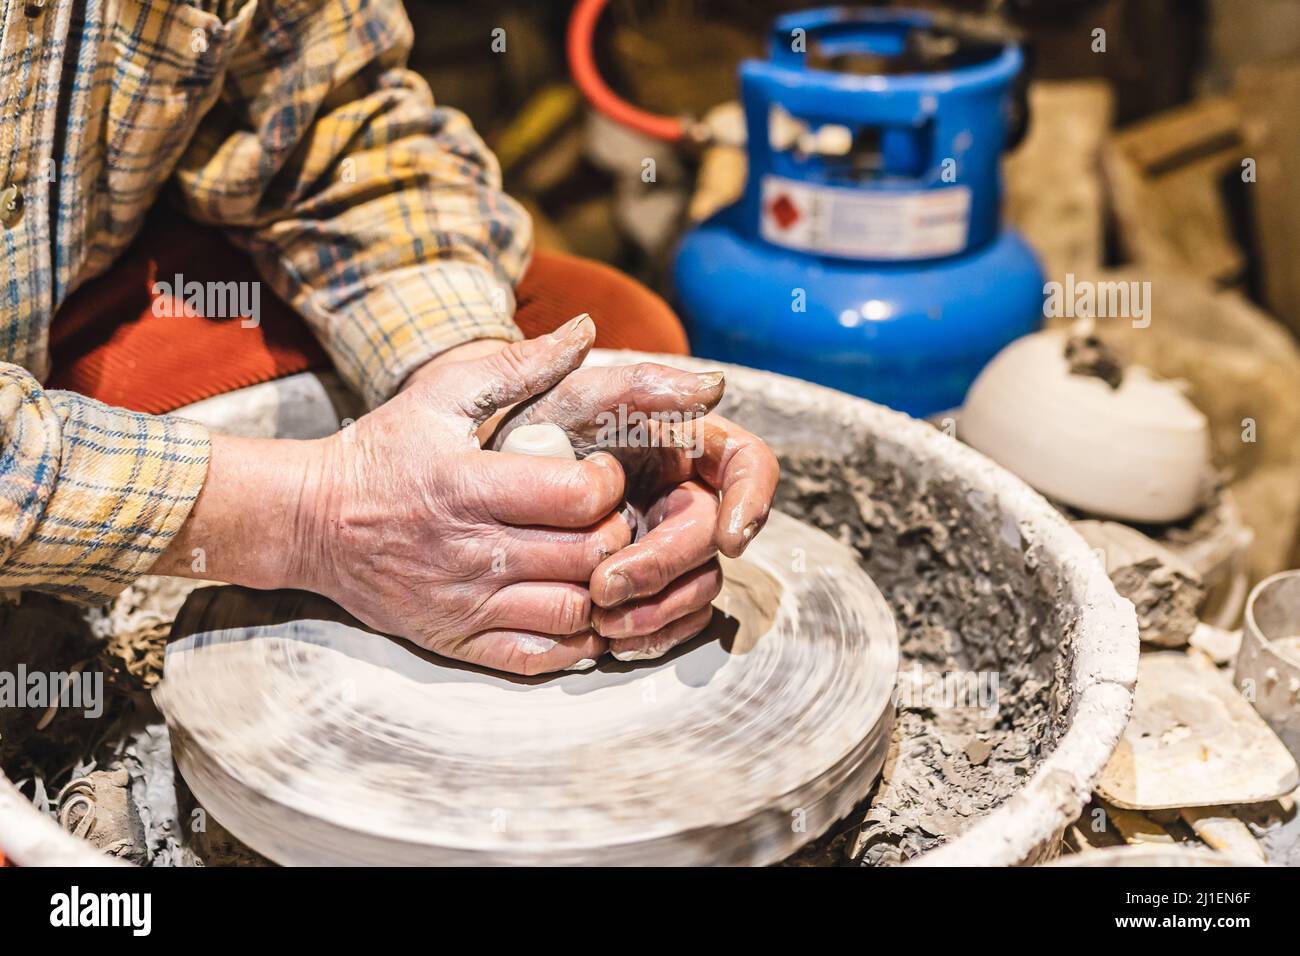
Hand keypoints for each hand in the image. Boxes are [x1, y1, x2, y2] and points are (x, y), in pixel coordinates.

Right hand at [159, 315, 632, 674]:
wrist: (311, 522)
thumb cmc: (384, 450)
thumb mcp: (441, 393)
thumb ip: (518, 364)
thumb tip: (585, 329)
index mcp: (467, 486)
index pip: (575, 496)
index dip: (608, 484)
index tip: (603, 473)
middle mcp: (468, 552)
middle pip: (585, 556)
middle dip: (617, 534)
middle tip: (611, 517)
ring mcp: (462, 604)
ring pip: (572, 611)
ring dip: (604, 588)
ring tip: (601, 561)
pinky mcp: (456, 640)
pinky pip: (538, 657)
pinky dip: (576, 640)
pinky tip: (584, 609)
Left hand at [491, 362, 779, 660]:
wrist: (483, 483)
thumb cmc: (531, 430)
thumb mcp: (574, 397)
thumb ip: (640, 383)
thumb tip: (714, 387)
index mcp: (684, 445)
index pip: (749, 465)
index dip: (752, 502)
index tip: (729, 541)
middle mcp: (682, 496)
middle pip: (711, 537)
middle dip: (664, 566)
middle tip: (605, 585)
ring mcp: (665, 545)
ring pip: (698, 587)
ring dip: (657, 609)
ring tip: (601, 618)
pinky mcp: (646, 589)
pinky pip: (673, 621)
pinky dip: (649, 634)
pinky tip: (612, 637)